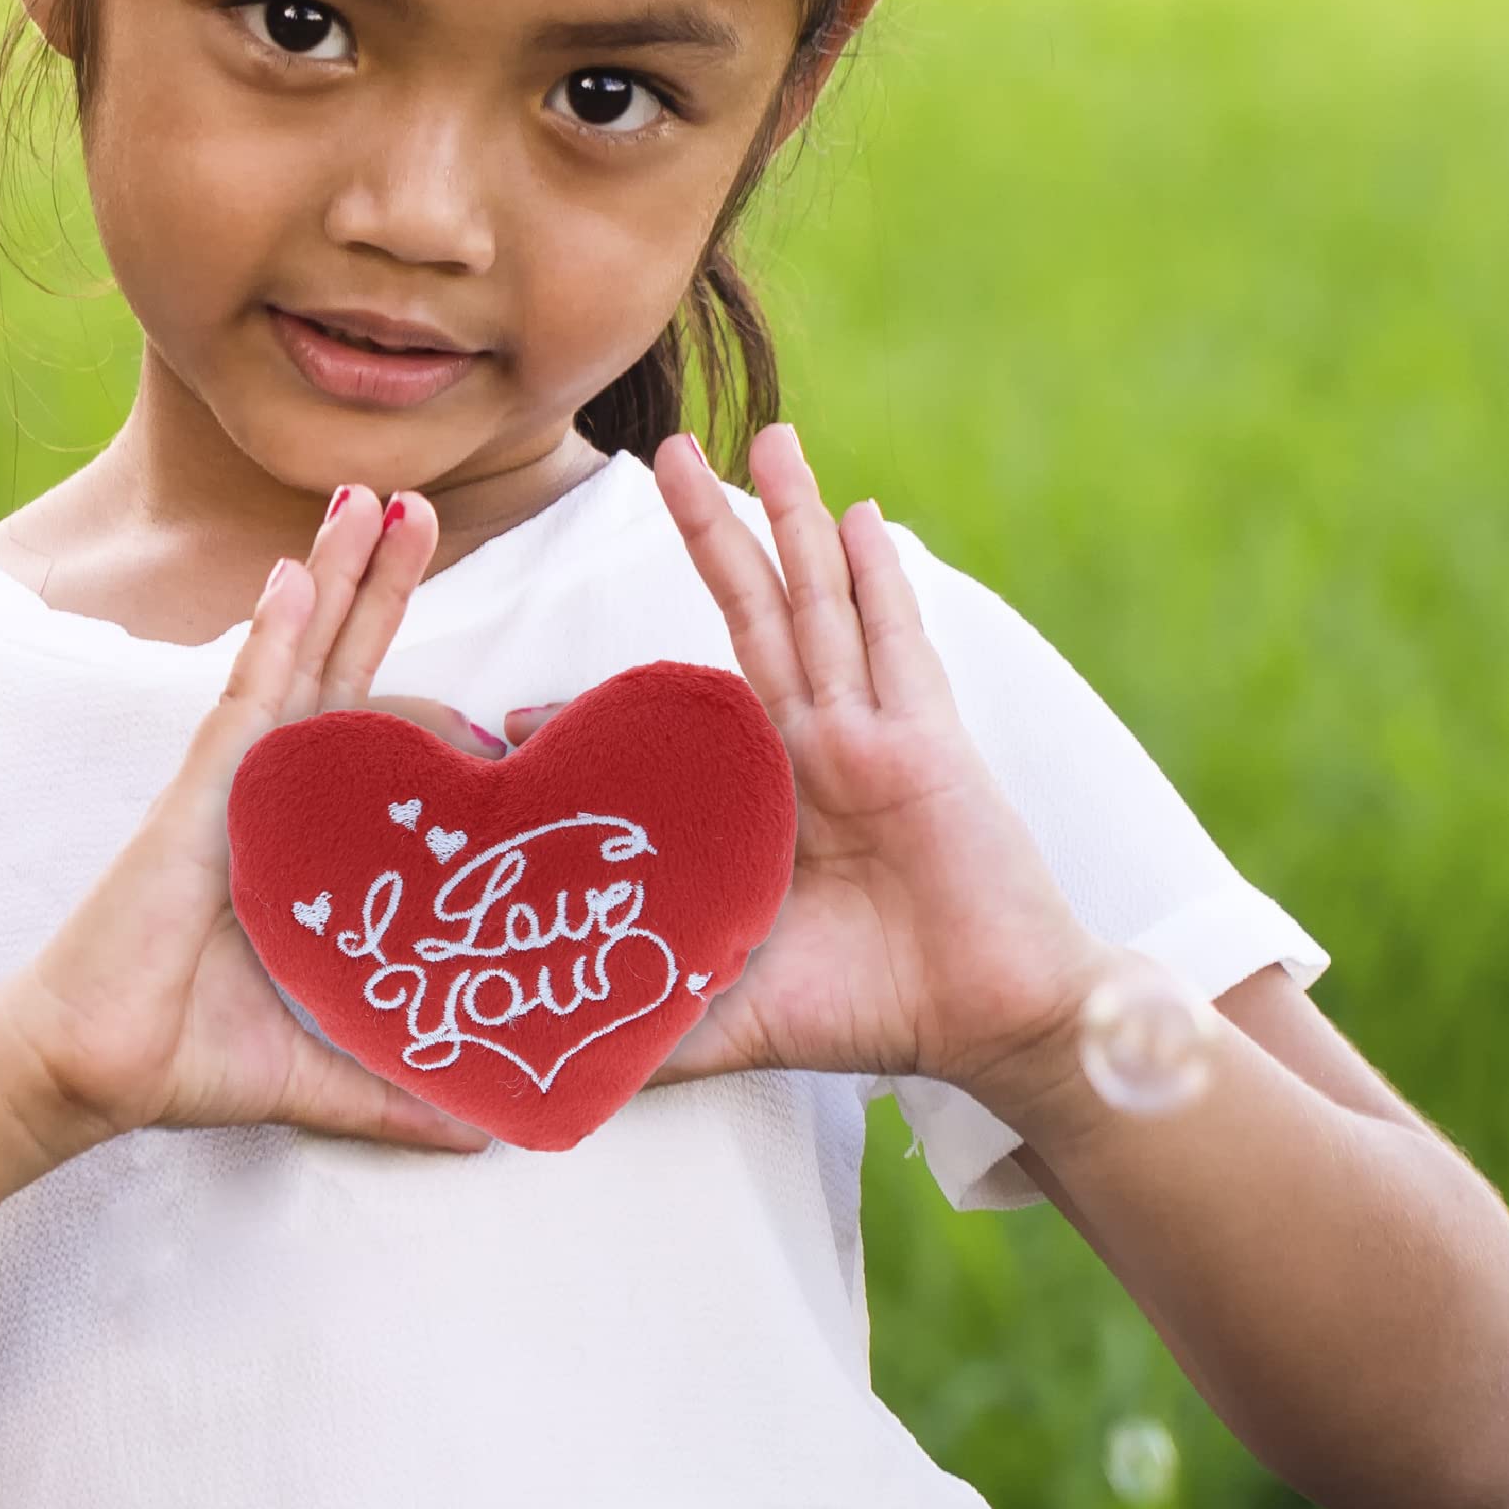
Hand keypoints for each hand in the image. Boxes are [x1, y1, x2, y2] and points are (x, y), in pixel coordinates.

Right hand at [0, 485, 505, 1160]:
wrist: (85, 1074)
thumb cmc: (186, 1054)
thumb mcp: (322, 1071)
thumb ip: (400, 1088)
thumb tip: (487, 1130)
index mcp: (299, 832)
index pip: (363, 720)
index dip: (401, 654)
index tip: (442, 597)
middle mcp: (267, 792)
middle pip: (336, 664)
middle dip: (376, 583)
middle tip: (419, 503)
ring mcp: (229, 789)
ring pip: (294, 662)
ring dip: (334, 578)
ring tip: (371, 502)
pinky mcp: (192, 804)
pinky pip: (241, 707)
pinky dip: (270, 640)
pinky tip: (293, 578)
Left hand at [504, 426, 1104, 1098]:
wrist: (989, 1025)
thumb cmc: (870, 1009)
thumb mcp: (730, 1012)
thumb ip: (651, 1021)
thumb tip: (557, 1072)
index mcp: (758, 797)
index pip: (673, 723)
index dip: (603, 702)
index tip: (519, 699)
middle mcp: (810, 746)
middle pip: (750, 614)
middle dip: (711, 534)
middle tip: (663, 452)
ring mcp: (870, 733)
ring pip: (818, 603)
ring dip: (789, 520)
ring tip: (766, 436)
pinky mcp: (926, 741)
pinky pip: (894, 642)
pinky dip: (876, 577)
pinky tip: (853, 513)